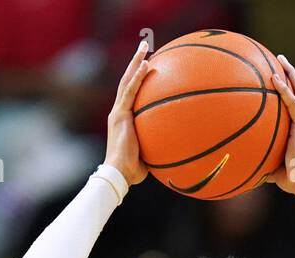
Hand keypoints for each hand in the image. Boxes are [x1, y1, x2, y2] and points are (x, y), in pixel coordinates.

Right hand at [104, 41, 151, 185]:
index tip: (147, 64)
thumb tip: (176, 148)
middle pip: (127, 81)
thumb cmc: (133, 171)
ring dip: (136, 62)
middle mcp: (118, 112)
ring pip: (127, 80)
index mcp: (123, 119)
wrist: (118, 174)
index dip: (137, 77)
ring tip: (145, 46)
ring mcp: (118, 112)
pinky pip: (130, 91)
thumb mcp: (149, 154)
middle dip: (135, 62)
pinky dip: (137, 77)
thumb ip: (158, 146)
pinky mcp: (120, 114)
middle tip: (145, 47)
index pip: (130, 93)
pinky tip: (146, 63)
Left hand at [266, 55, 294, 195]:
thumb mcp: (274, 167)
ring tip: (280, 59)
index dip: (289, 88)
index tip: (279, 76)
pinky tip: (275, 78)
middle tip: (280, 59)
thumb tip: (246, 166)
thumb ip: (262, 161)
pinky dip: (284, 90)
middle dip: (291, 73)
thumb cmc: (291, 180)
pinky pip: (293, 103)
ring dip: (290, 74)